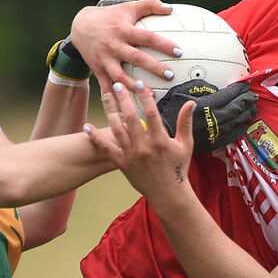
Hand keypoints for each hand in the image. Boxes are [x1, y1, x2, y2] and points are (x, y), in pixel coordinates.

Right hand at [68, 0, 179, 90]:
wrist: (80, 26)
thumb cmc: (110, 16)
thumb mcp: (128, 7)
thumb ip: (150, 5)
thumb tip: (170, 8)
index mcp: (123, 30)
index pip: (146, 37)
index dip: (162, 44)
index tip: (178, 52)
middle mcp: (114, 46)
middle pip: (135, 58)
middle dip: (153, 67)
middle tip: (170, 75)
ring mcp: (105, 60)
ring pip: (120, 76)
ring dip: (134, 87)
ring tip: (150, 96)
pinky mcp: (98, 70)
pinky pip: (106, 87)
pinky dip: (115, 99)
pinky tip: (127, 109)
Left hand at [85, 81, 195, 208]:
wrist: (168, 194)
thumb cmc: (177, 168)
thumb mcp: (185, 145)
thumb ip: (185, 122)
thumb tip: (190, 103)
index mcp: (160, 141)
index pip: (151, 113)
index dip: (144, 97)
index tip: (139, 83)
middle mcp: (144, 147)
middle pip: (131, 118)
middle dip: (123, 100)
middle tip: (117, 85)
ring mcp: (132, 155)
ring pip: (117, 130)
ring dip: (110, 112)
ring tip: (105, 97)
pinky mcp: (122, 164)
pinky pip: (107, 149)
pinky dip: (96, 138)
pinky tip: (87, 127)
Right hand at [156, 80, 257, 152]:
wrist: (161, 138)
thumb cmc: (167, 114)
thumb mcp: (179, 93)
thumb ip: (198, 88)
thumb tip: (212, 88)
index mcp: (207, 106)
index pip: (229, 96)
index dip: (239, 90)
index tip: (245, 86)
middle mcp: (213, 120)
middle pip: (236, 109)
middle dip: (246, 102)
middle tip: (253, 96)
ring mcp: (214, 133)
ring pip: (235, 123)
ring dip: (246, 115)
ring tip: (252, 109)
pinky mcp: (211, 143)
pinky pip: (230, 136)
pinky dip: (239, 130)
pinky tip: (243, 125)